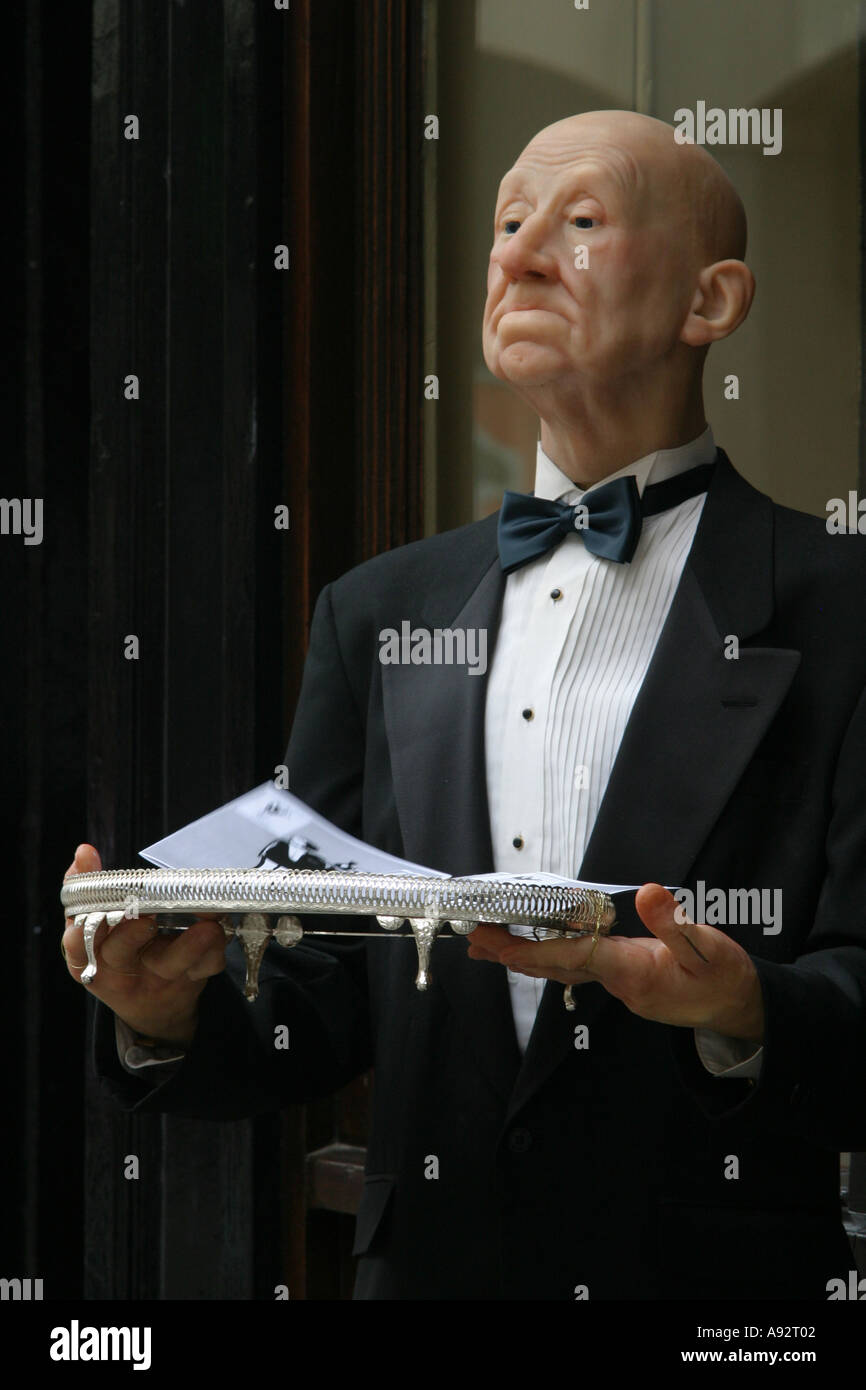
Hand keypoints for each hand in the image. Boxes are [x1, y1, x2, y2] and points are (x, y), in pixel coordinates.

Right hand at [61, 844, 228, 1046]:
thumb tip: (84, 851)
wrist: (156, 1003)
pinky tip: (218, 933)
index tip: (88, 920)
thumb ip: (90, 887)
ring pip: (168, 963)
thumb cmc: (124, 948)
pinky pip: (203, 968)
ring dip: (187, 945)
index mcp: (92, 950)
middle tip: (146, 919)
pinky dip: (212, 952)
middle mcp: (120, 967)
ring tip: (205, 927)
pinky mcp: (188, 981)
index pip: (78, 944)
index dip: (79, 936)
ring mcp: (155, 977)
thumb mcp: (98, 920)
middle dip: (131, 935)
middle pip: (120, 952)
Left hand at [466, 883, 764, 1042]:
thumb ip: (675, 922)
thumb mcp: (708, 947)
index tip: (501, 943)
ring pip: (562, 971)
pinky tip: (535, 953)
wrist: (740, 1008)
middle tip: (475, 941)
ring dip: (525, 958)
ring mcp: (619, 987)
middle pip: (556, 967)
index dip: (535, 948)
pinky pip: (577, 971)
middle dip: (514, 954)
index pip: (575, 957)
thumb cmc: (725, 978)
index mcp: (634, 973)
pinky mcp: (625, 984)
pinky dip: (550, 959)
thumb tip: (649, 892)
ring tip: (489, 947)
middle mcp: (619, 983)